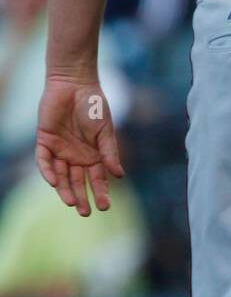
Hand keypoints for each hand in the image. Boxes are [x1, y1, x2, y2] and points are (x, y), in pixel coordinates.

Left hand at [36, 75, 124, 215]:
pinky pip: (44, 161)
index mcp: (93, 155)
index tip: (105, 206)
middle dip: (82, 197)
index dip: (101, 192)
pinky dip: (48, 172)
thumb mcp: (106, 131)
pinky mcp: (44, 141)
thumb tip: (119, 175)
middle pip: (77, 182)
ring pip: (60, 176)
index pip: (97, 179)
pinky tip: (54, 182)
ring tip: (72, 203)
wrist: (75, 84)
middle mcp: (76, 156)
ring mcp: (59, 150)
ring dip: (64, 190)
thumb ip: (110, 152)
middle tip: (86, 212)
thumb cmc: (94, 105)